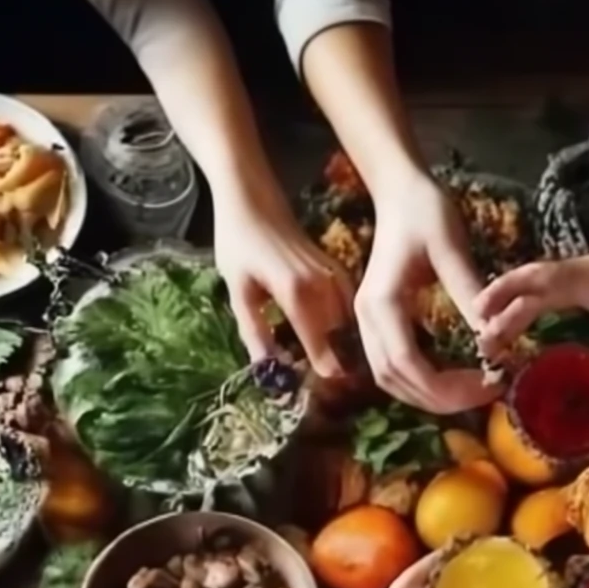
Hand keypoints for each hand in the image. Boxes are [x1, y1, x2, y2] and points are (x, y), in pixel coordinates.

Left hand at [213, 182, 352, 378]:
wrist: (252, 197)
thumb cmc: (238, 243)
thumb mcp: (238, 291)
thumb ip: (255, 332)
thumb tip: (269, 370)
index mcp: (296, 293)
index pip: (319, 342)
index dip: (325, 368)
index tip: (329, 390)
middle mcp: (323, 286)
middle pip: (340, 335)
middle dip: (339, 361)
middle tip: (336, 387)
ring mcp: (335, 276)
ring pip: (349, 322)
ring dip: (346, 345)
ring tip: (341, 369)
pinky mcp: (338, 270)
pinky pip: (350, 306)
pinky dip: (348, 325)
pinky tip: (343, 340)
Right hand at [356, 171, 498, 412]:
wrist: (399, 192)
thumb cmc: (425, 211)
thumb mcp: (452, 247)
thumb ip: (468, 292)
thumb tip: (491, 339)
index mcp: (381, 302)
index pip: (406, 364)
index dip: (446, 386)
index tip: (487, 383)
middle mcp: (366, 320)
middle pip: (396, 381)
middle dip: (442, 398)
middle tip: (488, 391)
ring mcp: (367, 324)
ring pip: (392, 380)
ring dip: (431, 395)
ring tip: (476, 389)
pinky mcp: (378, 324)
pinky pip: (395, 367)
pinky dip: (423, 382)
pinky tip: (456, 378)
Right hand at [477, 199, 588, 427]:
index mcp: (580, 284)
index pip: (535, 294)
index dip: (510, 312)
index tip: (489, 336)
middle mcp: (565, 274)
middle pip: (521, 285)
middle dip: (495, 308)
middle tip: (478, 343)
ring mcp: (563, 272)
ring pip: (522, 280)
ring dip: (499, 297)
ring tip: (478, 326)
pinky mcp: (564, 274)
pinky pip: (530, 281)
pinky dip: (511, 293)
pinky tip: (501, 310)